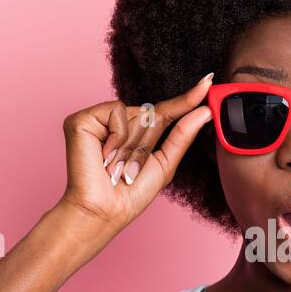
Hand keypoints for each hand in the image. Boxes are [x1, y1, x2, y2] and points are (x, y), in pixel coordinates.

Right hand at [56, 73, 213, 235]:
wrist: (105, 210)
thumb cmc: (131, 194)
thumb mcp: (165, 162)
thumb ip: (183, 134)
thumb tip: (206, 110)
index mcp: (134, 132)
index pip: (164, 112)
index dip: (186, 98)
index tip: (208, 81)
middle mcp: (115, 123)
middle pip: (150, 113)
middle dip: (149, 142)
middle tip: (132, 168)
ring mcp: (97, 120)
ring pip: (135, 112)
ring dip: (133, 144)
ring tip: (116, 165)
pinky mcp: (81, 119)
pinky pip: (115, 111)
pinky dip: (117, 136)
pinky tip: (104, 155)